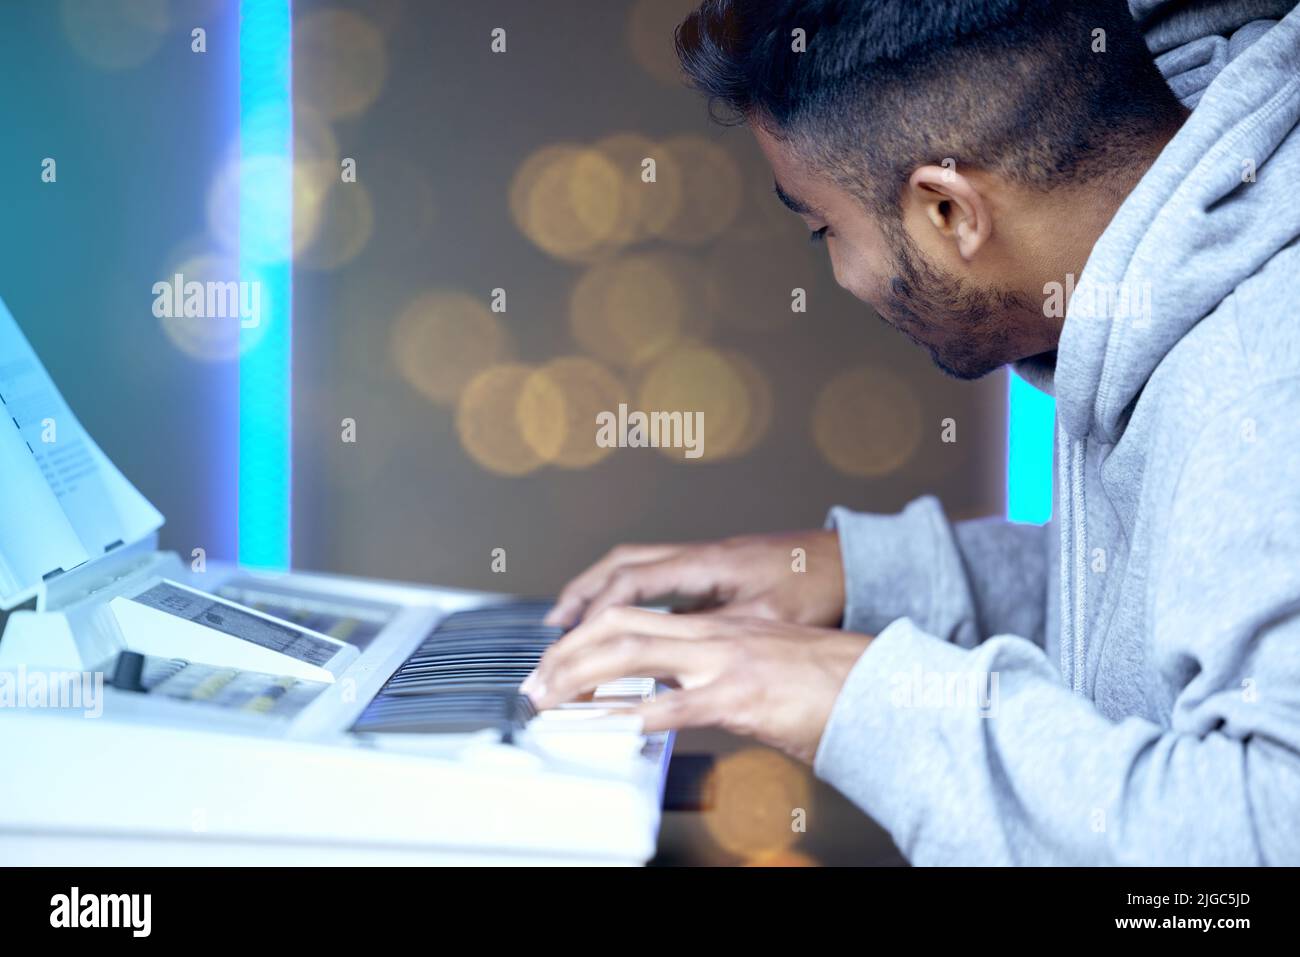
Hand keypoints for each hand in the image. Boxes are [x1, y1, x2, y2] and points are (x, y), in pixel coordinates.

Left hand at [521, 607, 871, 763]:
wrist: (880, 683)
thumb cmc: (830, 679)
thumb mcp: (763, 665)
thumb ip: (716, 674)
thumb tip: (676, 697)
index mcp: (717, 626)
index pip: (634, 615)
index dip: (586, 631)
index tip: (557, 658)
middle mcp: (714, 635)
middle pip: (619, 625)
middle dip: (568, 652)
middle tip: (536, 682)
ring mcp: (725, 662)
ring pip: (634, 652)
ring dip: (583, 677)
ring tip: (551, 699)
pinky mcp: (743, 696)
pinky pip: (678, 704)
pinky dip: (636, 715)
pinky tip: (610, 726)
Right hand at [543, 529, 845, 628]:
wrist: (845, 558)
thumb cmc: (815, 584)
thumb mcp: (766, 618)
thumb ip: (717, 637)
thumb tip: (674, 667)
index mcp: (706, 565)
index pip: (634, 581)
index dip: (597, 609)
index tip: (571, 637)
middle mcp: (695, 555)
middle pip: (619, 565)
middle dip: (580, 595)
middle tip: (552, 630)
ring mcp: (699, 558)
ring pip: (631, 565)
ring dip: (597, 592)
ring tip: (569, 624)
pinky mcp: (707, 569)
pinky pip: (651, 574)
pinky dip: (624, 596)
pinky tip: (618, 621)